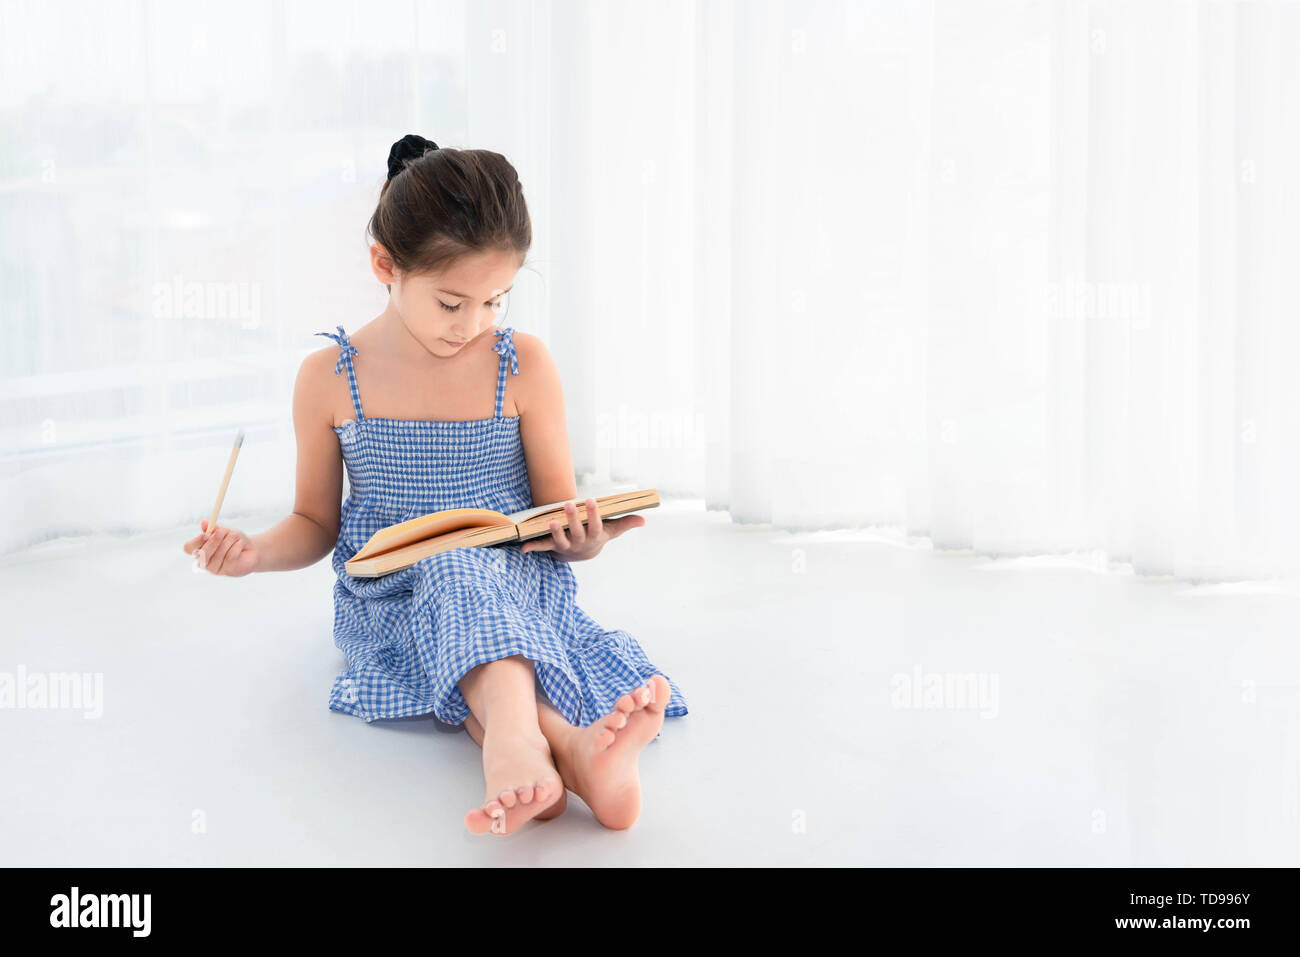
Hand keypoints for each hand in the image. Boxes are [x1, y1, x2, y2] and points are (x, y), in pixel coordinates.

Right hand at [182, 518, 259, 576]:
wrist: (251, 549)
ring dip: (229, 541)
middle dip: (213, 541)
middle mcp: (204, 562)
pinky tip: (240, 544)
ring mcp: (215, 569)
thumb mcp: (224, 531)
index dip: (195, 541)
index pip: (188, 548)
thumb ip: (214, 528)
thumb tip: (204, 522)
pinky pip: (230, 557)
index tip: (206, 534)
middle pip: (202, 553)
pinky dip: (236, 547)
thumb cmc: (233, 540)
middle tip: (222, 532)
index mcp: (199, 550)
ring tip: (236, 536)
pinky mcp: (228, 571)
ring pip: (218, 554)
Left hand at [519, 497, 644, 561]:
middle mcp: (580, 542)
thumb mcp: (612, 530)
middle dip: (573, 519)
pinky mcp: (553, 547)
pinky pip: (543, 547)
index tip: (591, 500)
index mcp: (594, 536)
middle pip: (577, 531)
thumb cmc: (598, 536)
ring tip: (551, 520)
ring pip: (560, 540)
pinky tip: (523, 548)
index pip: (595, 525)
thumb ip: (626, 523)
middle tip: (568, 503)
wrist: (583, 554)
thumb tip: (644, 520)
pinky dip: (533, 548)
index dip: (593, 514)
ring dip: (555, 532)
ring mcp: (565, 545)